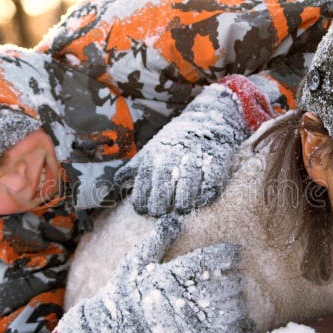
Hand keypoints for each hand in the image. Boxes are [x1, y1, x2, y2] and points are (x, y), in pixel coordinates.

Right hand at [57, 215, 250, 332]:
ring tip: (237, 294)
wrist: (116, 332)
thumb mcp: (135, 262)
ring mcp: (191, 320)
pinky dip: (239, 325)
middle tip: (236, 274)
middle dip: (235, 277)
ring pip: (229, 306)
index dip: (227, 254)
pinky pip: (225, 332)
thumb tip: (174, 219)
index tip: (236, 251)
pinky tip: (245, 320)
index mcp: (172, 275)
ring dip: (238, 299)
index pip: (209, 259)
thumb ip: (157, 240)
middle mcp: (185, 296)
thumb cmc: (124, 293)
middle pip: (225, 283)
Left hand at [114, 75, 273, 215]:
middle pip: (165, 177)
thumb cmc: (174, 142)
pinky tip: (203, 202)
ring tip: (181, 209)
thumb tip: (115, 186)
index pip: (145, 176)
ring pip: (189, 176)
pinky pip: (213, 175)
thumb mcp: (150, 150)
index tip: (142, 210)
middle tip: (159, 213)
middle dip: (160, 197)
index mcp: (156, 153)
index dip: (142, 195)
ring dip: (184, 195)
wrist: (208, 118)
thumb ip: (133, 168)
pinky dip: (208, 189)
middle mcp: (174, 153)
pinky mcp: (217, 157)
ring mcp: (196, 154)